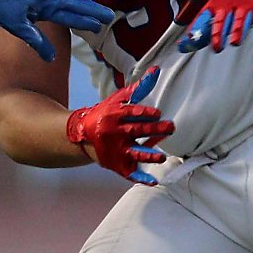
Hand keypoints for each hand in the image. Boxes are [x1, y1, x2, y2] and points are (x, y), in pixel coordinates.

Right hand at [0, 0, 115, 60]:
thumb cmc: (0, 6)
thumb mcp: (18, 27)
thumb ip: (37, 42)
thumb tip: (51, 59)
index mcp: (47, 11)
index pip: (72, 18)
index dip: (86, 22)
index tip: (99, 27)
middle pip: (80, 3)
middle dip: (96, 9)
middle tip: (112, 14)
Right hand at [64, 67, 173, 183]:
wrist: (83, 136)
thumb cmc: (105, 114)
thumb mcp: (118, 100)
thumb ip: (138, 88)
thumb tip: (156, 72)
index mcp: (114, 116)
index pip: (130, 113)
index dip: (143, 113)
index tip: (157, 113)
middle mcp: (115, 134)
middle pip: (136, 132)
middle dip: (154, 130)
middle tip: (170, 126)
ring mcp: (116, 150)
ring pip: (134, 153)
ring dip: (148, 155)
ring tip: (162, 157)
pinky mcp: (118, 164)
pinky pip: (130, 172)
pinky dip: (141, 177)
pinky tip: (153, 181)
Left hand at [179, 0, 252, 54]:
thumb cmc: (231, 5)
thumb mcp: (215, 13)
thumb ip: (200, 31)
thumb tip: (182, 46)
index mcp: (217, 4)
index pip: (205, 16)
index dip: (199, 28)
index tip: (192, 40)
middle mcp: (231, 3)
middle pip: (223, 19)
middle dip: (219, 32)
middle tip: (216, 47)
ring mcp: (249, 4)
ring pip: (243, 18)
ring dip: (239, 29)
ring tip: (235, 41)